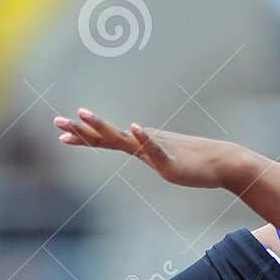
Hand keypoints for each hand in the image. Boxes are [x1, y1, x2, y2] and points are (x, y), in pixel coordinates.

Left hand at [54, 108, 249, 190]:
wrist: (223, 163)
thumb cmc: (195, 164)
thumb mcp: (165, 162)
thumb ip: (150, 155)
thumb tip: (140, 149)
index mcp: (140, 145)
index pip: (106, 141)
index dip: (83, 138)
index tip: (61, 134)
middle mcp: (144, 143)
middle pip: (107, 137)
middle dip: (81, 130)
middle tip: (56, 122)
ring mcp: (156, 150)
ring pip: (125, 138)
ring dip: (103, 127)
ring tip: (83, 114)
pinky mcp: (171, 160)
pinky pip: (156, 147)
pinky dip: (145, 138)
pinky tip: (135, 128)